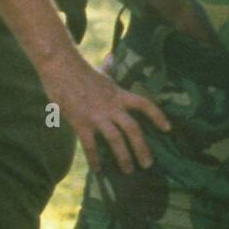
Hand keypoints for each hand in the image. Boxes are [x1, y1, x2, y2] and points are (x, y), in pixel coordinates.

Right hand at [46, 53, 169, 175]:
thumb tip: (111, 57)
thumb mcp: (99, 71)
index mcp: (118, 94)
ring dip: (124, 158)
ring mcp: (97, 115)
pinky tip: (97, 171)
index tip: (168, 128)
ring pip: (116, 140)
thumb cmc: (79, 69)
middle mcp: (112, 106)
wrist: (60, 67)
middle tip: (147, 164)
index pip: (144, 104)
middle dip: (142, 148)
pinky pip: (91, 146)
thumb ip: (108, 68)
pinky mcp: (81, 122)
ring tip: (128, 171)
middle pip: (133, 129)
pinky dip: (95, 160)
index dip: (158, 116)